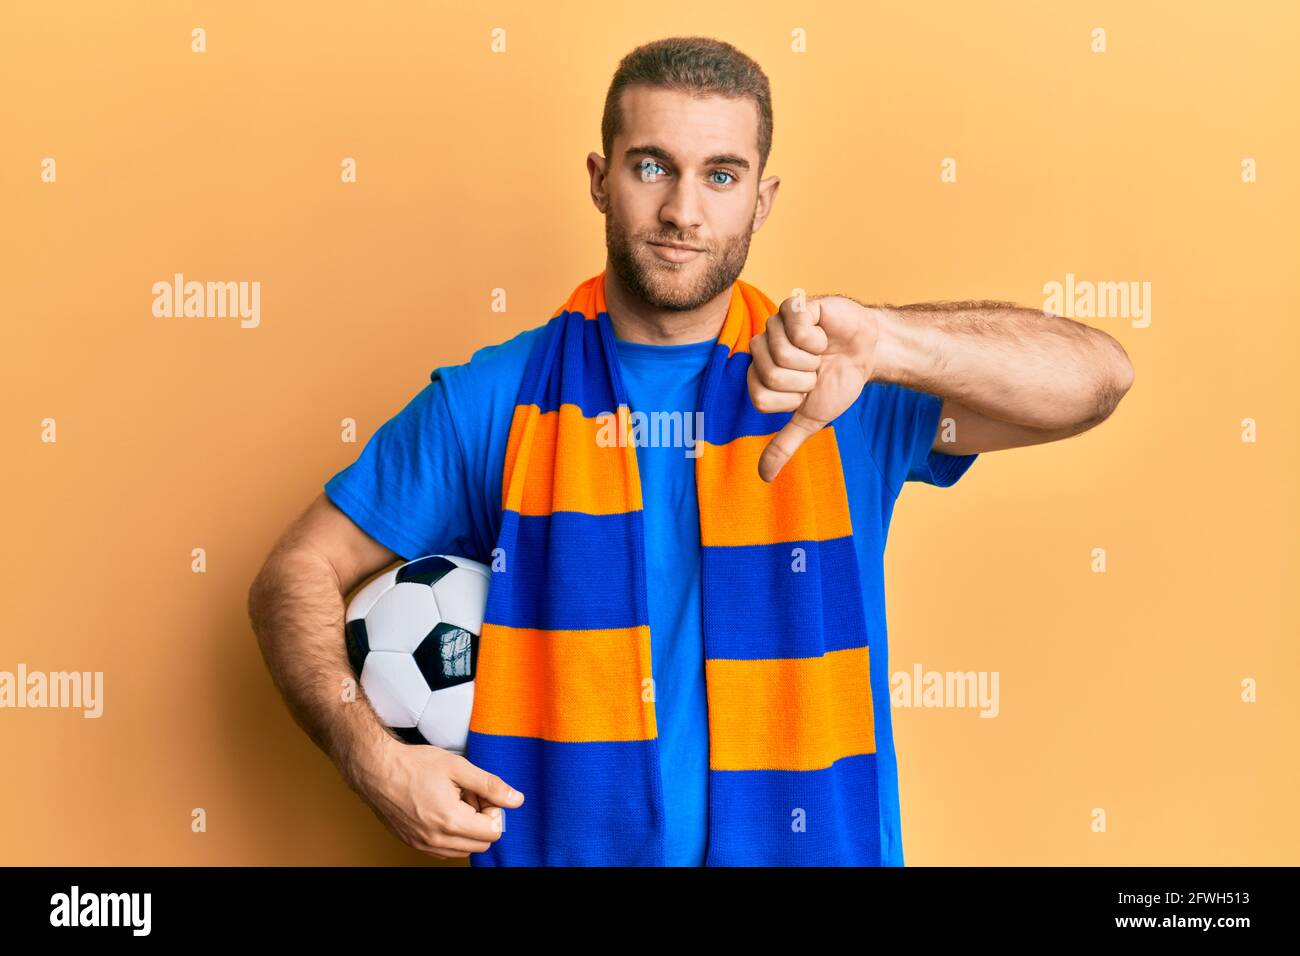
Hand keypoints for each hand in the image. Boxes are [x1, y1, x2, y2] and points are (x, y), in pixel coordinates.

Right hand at [345, 735, 524, 860]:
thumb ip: (491, 785)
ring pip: (463, 848)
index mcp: (451, 821)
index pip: (494, 832)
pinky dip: (451, 833)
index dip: (494, 810)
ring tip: (454, 801)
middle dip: (482, 820)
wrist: (377, 769)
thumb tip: (516, 799)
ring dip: (467, 828)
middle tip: (469, 795)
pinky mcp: (414, 843)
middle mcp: (437, 839)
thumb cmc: (413, 765)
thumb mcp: (459, 767)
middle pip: (481, 843)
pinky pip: (444, 849)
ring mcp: (423, 844)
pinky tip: (441, 809)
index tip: (481, 793)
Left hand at [748, 294, 882, 481]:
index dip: (791, 400)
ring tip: (821, 353)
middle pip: (770, 376)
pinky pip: (797, 329)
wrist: (868, 355)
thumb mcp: (810, 419)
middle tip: (816, 370)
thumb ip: (784, 444)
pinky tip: (824, 335)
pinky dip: (818, 339)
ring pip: (782, 353)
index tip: (806, 391)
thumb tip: (764, 477)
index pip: (761, 398)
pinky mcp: (795, 305)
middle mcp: (762, 347)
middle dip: (804, 380)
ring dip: (812, 360)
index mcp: (759, 373)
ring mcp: (776, 324)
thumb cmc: (838, 383)